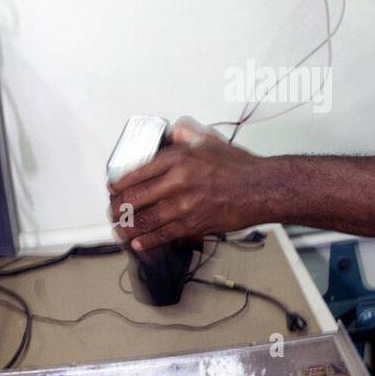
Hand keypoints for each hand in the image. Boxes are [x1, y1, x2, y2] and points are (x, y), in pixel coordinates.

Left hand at [107, 118, 266, 250]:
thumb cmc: (238, 167)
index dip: (118, 184)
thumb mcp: (208, 141)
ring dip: (127, 227)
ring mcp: (183, 205)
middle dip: (117, 207)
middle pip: (133, 198)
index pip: (135, 173)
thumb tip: (170, 133)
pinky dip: (146, 241)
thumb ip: (185, 135)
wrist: (261, 188)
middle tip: (113, 210)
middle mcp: (176, 181)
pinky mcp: (192, 224)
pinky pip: (162, 235)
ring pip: (144, 220)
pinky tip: (138, 242)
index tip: (113, 189)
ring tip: (120, 228)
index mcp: (177, 158)